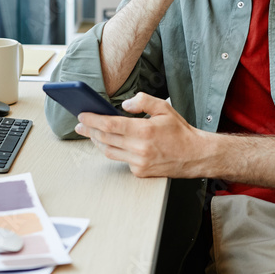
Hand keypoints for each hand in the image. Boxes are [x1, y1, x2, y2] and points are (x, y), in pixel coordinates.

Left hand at [74, 93, 205, 177]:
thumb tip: (125, 104)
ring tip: (91, 133)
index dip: (93, 120)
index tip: (82, 115)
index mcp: (144, 131)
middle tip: (80, 124)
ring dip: (98, 142)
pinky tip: (111, 143)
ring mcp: (139, 163)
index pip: (110, 124)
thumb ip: (143, 101)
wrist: (195, 155)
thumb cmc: (179, 131)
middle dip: (90, 130)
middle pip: (105, 139)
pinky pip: (121, 160)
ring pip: (109, 151)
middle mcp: (139, 149)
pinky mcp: (140, 172)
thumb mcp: (164, 108)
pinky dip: (114, 150)